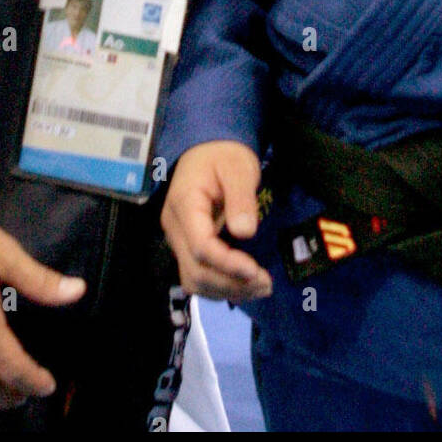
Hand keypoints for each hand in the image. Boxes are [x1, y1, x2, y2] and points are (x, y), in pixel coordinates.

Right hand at [161, 141, 271, 302]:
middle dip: (231, 283)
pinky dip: (220, 287)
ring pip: (194, 280)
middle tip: (266, 284)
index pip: (200, 246)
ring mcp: (179, 240)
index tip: (255, 271)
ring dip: (226, 291)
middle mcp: (175, 228)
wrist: (208, 150)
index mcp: (184, 205)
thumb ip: (241, 197)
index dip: (227, 264)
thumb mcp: (238, 168)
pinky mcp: (187, 247)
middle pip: (195, 271)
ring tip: (260, 288)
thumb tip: (245, 232)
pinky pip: (198, 275)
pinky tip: (245, 285)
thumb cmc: (224, 155)